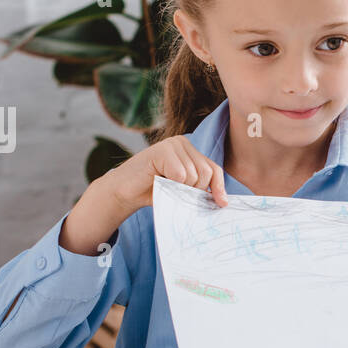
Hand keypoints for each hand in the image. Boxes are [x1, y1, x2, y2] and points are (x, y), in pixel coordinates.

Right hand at [59, 136, 227, 255]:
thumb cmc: (154, 191)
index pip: (214, 169)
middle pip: (206, 173)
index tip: (222, 204)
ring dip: (180, 189)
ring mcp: (172, 144)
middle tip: (178, 194)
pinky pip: (180, 174)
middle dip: (196, 191)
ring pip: (193, 175)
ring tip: (165, 186)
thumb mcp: (182, 190)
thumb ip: (199, 189)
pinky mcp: (162, 150)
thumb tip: (222, 201)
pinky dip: (172, 184)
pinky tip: (159, 181)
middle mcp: (184, 143)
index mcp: (191, 151)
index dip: (218, 187)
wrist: (125, 192)